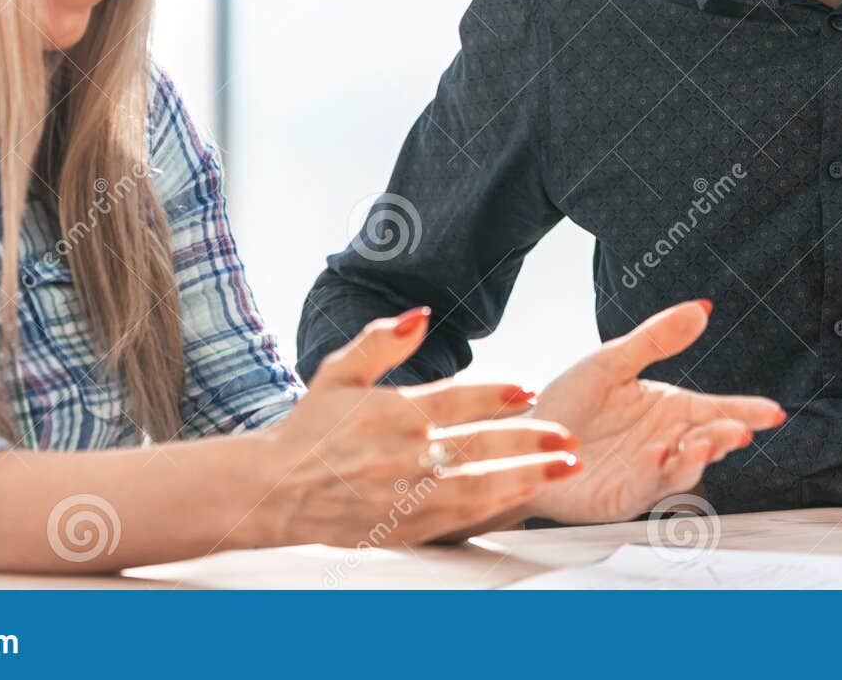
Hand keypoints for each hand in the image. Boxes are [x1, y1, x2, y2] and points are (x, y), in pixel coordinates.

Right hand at [254, 308, 580, 546]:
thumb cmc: (310, 429)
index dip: (495, 395)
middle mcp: (400, 456)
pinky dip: (496, 510)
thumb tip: (421, 314)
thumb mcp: (338, 373)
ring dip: (525, 478)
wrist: (273, 491)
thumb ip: (381, 342)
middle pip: (476, 447)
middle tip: (568, 437)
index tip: (529, 391)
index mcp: (389, 413)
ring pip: (476, 488)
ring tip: (563, 469)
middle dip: (529, 442)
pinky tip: (524, 499)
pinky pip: (459, 521)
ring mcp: (404, 497)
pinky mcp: (404, 528)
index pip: (454, 400)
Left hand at [521, 299, 784, 523]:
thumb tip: (701, 308)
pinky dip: (654, 472)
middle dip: (725, 438)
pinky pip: (643, 487)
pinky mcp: (620, 498)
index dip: (745, 411)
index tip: (773, 412)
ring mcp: (645, 474)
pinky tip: (657, 453)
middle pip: (706, 443)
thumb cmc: (568, 402)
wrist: (525, 436)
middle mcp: (664, 443)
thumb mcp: (612, 360)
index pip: (715, 410)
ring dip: (696, 458)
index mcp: (667, 410)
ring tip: (706, 441)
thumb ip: (657, 339)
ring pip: (682, 470)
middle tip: (740, 430)